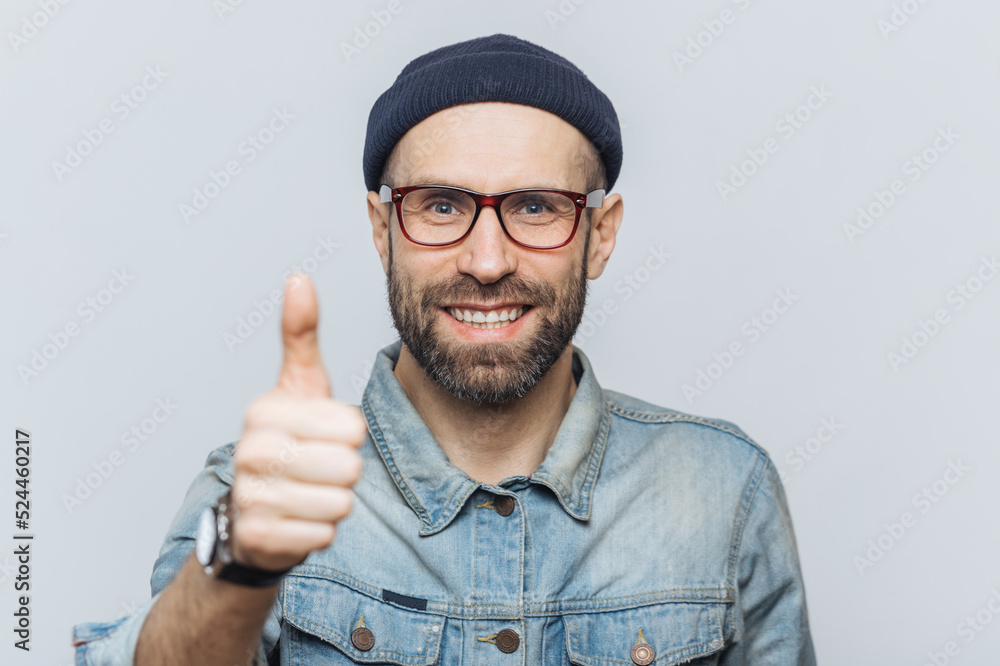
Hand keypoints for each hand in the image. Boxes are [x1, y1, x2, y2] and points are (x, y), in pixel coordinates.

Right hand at [228, 273, 366, 571]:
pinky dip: (320, 531)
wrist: (251, 513)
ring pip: (341, 502)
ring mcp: (251, 496)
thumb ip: (301, 335)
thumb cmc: (287, 441)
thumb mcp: (298, 386)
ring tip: (307, 492)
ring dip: (334, 502)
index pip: (352, 427)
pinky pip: (325, 534)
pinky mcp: (259, 537)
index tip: (322, 436)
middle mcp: (251, 452)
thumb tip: (299, 277)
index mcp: (264, 411)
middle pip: (350, 466)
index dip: (349, 435)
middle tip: (317, 469)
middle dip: (344, 472)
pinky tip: (298, 519)